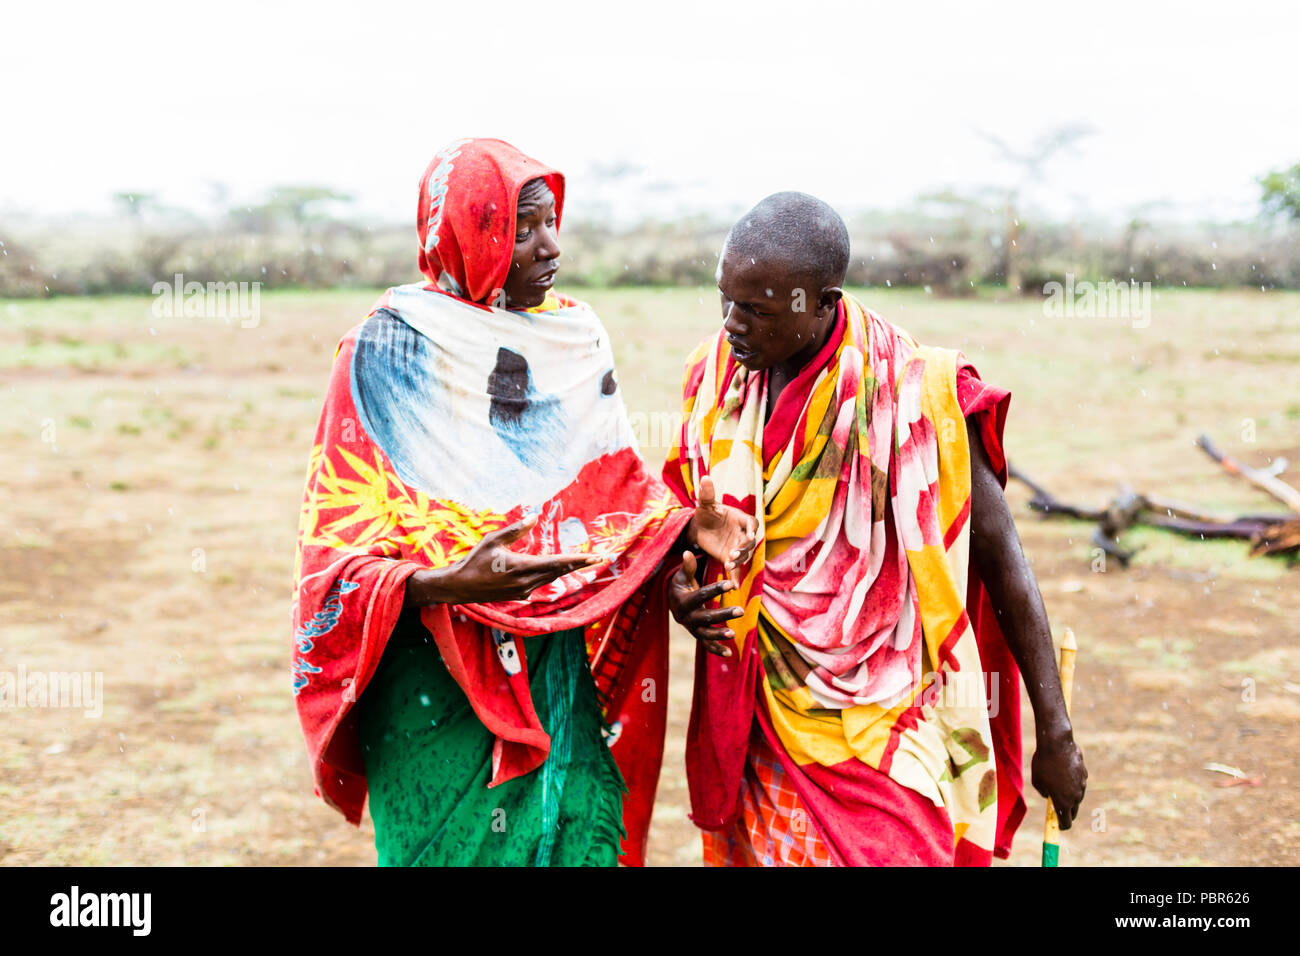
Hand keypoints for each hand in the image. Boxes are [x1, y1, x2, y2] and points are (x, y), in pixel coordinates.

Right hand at [406, 514, 600, 605]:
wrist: (460, 587)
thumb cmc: (474, 561)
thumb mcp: (493, 540)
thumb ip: (515, 530)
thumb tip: (533, 516)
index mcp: (522, 567)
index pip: (557, 563)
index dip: (579, 560)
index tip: (595, 556)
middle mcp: (526, 582)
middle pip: (560, 572)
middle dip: (581, 564)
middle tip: (602, 558)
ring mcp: (524, 590)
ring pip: (552, 578)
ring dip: (568, 569)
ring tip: (586, 561)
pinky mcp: (520, 594)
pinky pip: (542, 582)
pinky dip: (553, 574)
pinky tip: (559, 568)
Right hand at [667, 551, 742, 657]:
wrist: (673, 603)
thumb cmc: (681, 586)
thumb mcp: (683, 576)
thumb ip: (688, 567)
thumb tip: (688, 552)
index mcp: (683, 601)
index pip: (701, 595)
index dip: (715, 589)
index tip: (730, 583)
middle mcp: (687, 618)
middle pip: (706, 617)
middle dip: (723, 614)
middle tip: (741, 610)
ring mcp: (692, 629)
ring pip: (706, 634)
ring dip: (719, 635)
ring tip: (733, 634)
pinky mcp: (697, 636)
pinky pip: (706, 646)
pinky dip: (717, 650)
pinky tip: (730, 654)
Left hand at [687, 474, 756, 584]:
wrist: (699, 528)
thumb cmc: (706, 513)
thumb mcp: (704, 504)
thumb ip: (706, 493)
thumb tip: (705, 478)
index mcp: (740, 519)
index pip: (751, 524)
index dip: (751, 530)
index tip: (750, 537)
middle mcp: (742, 534)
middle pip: (749, 542)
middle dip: (744, 549)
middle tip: (734, 554)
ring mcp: (737, 547)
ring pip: (744, 555)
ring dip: (739, 561)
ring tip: (730, 565)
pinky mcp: (730, 558)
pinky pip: (735, 568)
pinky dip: (735, 576)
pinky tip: (733, 586)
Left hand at [1032, 725, 1086, 828]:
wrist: (1057, 744)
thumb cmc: (1043, 763)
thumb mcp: (1037, 781)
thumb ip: (1043, 792)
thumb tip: (1048, 795)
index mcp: (1063, 801)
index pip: (1066, 822)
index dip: (1062, 826)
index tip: (1058, 825)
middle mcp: (1075, 796)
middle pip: (1073, 811)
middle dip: (1066, 812)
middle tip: (1058, 810)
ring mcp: (1082, 785)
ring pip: (1076, 796)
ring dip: (1069, 796)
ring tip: (1058, 788)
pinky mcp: (1084, 774)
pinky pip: (1078, 783)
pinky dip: (1072, 782)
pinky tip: (1064, 773)